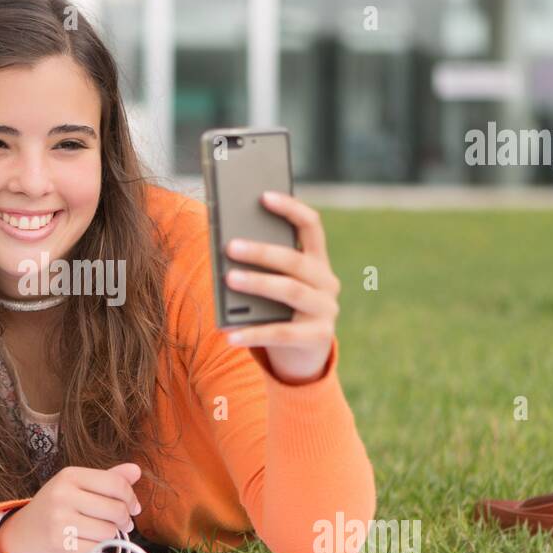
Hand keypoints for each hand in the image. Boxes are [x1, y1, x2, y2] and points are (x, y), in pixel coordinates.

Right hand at [0, 463, 141, 552]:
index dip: (131, 497)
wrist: (20, 536)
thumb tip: (136, 471)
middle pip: (115, 509)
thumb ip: (107, 479)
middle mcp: (63, 494)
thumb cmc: (54, 509)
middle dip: (124, 519)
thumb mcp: (76, 487)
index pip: (115, 483)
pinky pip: (96, 549)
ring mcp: (59, 520)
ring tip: (100, 533)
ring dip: (110, 536)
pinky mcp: (59, 544)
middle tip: (122, 524)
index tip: (133, 507)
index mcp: (70, 475)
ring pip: (108, 531)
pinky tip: (88, 544)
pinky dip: (98, 549)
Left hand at [223, 191, 340, 383]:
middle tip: (230, 247)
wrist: (303, 357)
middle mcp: (327, 283)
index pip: (311, 226)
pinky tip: (228, 334)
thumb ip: (262, 268)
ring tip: (229, 280)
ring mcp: (326, 310)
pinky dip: (253, 334)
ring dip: (258, 284)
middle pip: (295, 261)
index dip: (290, 209)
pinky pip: (282, 334)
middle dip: (262, 252)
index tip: (263, 196)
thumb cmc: (281, 311)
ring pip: (290, 291)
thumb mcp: (276, 286)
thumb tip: (225, 248)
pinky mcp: (318, 338)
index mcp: (318, 262)